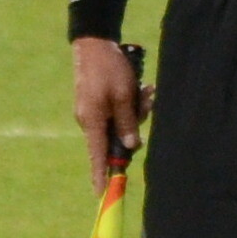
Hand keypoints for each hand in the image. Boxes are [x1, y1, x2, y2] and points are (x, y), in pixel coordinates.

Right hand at [70, 36, 145, 183]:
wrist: (94, 44)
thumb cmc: (109, 69)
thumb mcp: (124, 96)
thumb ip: (127, 123)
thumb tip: (130, 147)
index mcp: (92, 121)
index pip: (97, 155)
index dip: (101, 174)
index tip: (103, 193)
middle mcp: (90, 121)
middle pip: (117, 137)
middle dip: (136, 123)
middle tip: (147, 100)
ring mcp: (93, 112)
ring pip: (121, 123)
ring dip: (138, 109)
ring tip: (146, 89)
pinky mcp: (98, 104)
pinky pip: (119, 111)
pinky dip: (132, 102)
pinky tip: (143, 87)